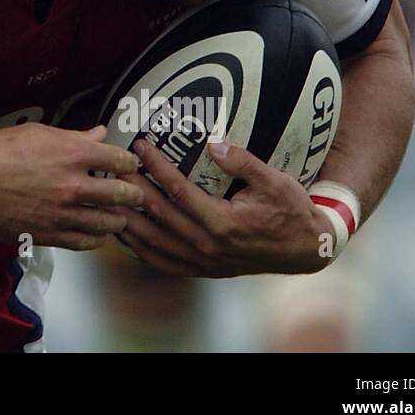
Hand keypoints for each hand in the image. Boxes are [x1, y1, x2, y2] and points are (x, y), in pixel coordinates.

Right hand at [0, 124, 144, 251]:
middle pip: (123, 195)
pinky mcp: (50, 234)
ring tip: (118, 216)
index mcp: (73, 155)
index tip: (129, 165)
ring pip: (109, 222)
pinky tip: (97, 234)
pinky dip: (97, 239)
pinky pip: (85, 242)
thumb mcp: (39, 133)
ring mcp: (63, 213)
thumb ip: (74, 136)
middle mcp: (73, 186)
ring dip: (118, 219)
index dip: (129, 163)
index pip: (120, 160)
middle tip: (134, 194)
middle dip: (133, 194)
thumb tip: (99, 134)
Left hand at [110, 139, 334, 276]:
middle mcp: (208, 246)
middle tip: (114, 166)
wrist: (306, 250)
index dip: (156, 166)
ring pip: (154, 242)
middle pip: (158, 215)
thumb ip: (243, 162)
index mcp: (222, 224)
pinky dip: (140, 248)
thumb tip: (214, 143)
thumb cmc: (291, 212)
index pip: (177, 191)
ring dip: (128, 220)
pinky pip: (162, 261)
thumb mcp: (275, 181)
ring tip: (107, 197)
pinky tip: (126, 233)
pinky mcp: (203, 270)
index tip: (140, 146)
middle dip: (133, 188)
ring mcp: (203, 262)